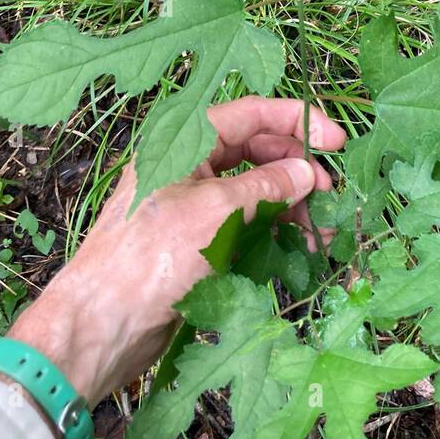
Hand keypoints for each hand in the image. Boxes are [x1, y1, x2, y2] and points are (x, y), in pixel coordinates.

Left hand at [4, 97, 343, 406]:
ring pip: (253, 189)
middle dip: (297, 168)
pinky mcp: (196, 240)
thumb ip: (266, 186)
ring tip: (322, 228)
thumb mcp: (217, 213)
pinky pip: (243, 222)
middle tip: (330, 194)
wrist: (102, 324)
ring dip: (290, 204)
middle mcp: (188, 165)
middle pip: (256, 151)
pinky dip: (273, 229)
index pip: (251, 114)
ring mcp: (192, 203)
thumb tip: (307, 172)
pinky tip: (300, 245)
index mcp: (183, 141)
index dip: (298, 122)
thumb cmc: (150, 258)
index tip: (337, 142)